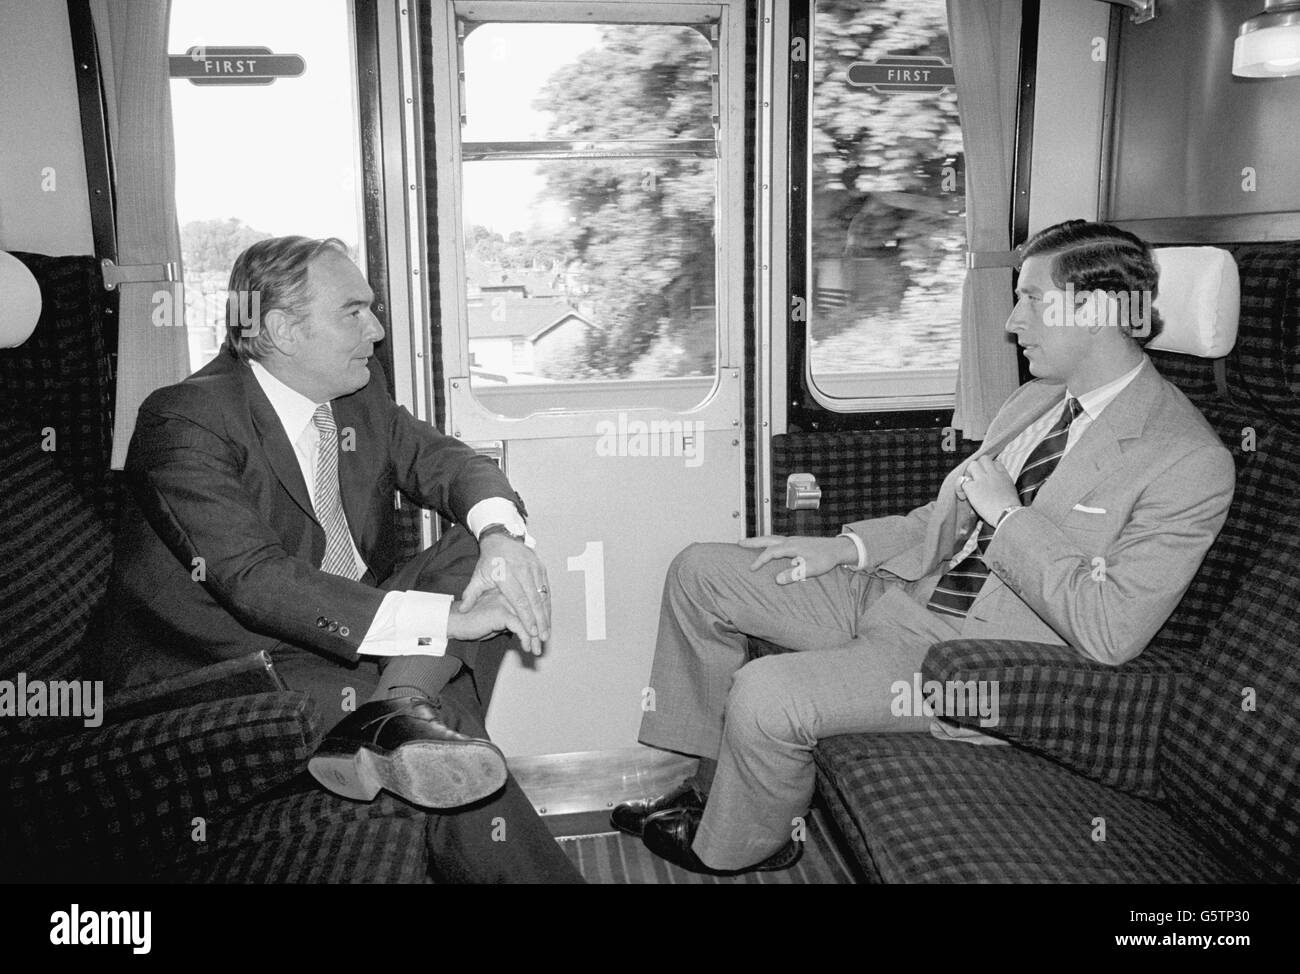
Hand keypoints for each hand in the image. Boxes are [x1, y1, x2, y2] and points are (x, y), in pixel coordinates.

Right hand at [447, 589, 538, 653]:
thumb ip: (510, 621)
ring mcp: (505, 602)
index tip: (539, 640)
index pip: (528, 610)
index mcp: (508, 595)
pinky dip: (525, 638)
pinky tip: (526, 647)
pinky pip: (519, 626)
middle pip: (530, 615)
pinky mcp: (500, 612)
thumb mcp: (496, 622)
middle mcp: (509, 596)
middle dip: (537, 634)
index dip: (536, 626)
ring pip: (528, 621)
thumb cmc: (473, 622)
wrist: (454, 621)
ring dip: (533, 638)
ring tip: (535, 650)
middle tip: (540, 648)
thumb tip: (526, 630)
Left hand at [459, 533, 549, 654]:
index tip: (531, 631)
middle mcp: (522, 570)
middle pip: (534, 600)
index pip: (519, 599)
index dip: (526, 616)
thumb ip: (471, 594)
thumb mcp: (478, 575)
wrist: (502, 538)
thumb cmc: (490, 560)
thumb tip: (462, 610)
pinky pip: (546, 590)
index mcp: (506, 573)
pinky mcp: (541, 568)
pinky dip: (547, 605)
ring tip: (547, 632)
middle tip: (543, 638)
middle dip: (540, 621)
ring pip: (543, 596)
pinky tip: (547, 618)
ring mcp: (534, 568)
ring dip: (546, 615)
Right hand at [738, 535, 857, 584]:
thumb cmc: (826, 558)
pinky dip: (768, 542)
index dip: (760, 560)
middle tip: (739, 542)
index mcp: (792, 547)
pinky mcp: (796, 542)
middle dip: (752, 542)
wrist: (837, 549)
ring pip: (772, 538)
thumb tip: (778, 580)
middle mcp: (790, 541)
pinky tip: (767, 547)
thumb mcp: (811, 569)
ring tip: (748, 543)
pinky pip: (777, 540)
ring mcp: (793, 540)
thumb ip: (795, 574)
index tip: (752, 569)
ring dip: (759, 541)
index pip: (771, 552)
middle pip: (767, 540)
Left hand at [956, 456, 1020, 525]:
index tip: (988, 477)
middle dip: (978, 467)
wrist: (1007, 515)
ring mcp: (982, 479)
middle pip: (983, 459)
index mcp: (1004, 475)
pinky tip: (964, 497)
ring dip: (969, 474)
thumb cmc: (1010, 509)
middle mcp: (992, 474)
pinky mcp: (972, 487)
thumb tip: (993, 488)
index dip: (990, 469)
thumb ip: (1002, 485)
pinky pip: (962, 482)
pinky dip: (961, 489)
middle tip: (976, 479)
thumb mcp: (1011, 491)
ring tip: (970, 486)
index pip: (996, 463)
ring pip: (971, 465)